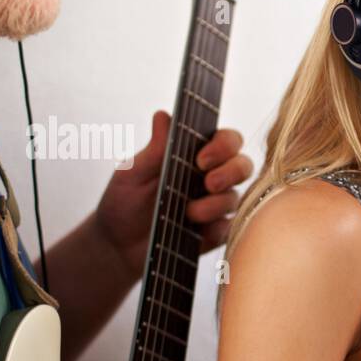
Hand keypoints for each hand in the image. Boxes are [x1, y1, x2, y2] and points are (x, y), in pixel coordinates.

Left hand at [93, 110, 253, 280]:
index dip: (223, 145)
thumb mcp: (134, 173)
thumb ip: (154, 149)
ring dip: (215, 204)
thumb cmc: (123, 202)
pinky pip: (228, 227)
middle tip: (208, 182)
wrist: (118, 245)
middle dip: (231, 171)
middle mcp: (211, 177)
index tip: (201, 159)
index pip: (225, 140)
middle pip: (243, 165)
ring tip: (188, 212)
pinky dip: (215, 227)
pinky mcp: (216, 232)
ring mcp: (215, 205)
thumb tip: (163, 115)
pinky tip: (197, 230)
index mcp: (194, 155)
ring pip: (235, 197)